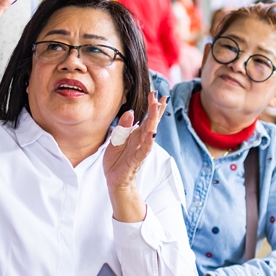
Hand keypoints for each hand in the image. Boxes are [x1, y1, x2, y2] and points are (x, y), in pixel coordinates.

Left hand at [103, 92, 167, 222]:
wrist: (114, 181)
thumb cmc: (117, 161)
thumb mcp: (116, 139)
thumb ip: (123, 127)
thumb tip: (130, 112)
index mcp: (136, 135)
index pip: (147, 118)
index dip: (152, 107)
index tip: (156, 93)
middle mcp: (141, 141)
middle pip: (151, 123)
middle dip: (155, 110)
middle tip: (160, 96)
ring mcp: (140, 150)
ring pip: (149, 134)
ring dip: (154, 121)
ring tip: (157, 109)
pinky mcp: (135, 161)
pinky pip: (143, 150)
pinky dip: (148, 142)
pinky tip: (152, 134)